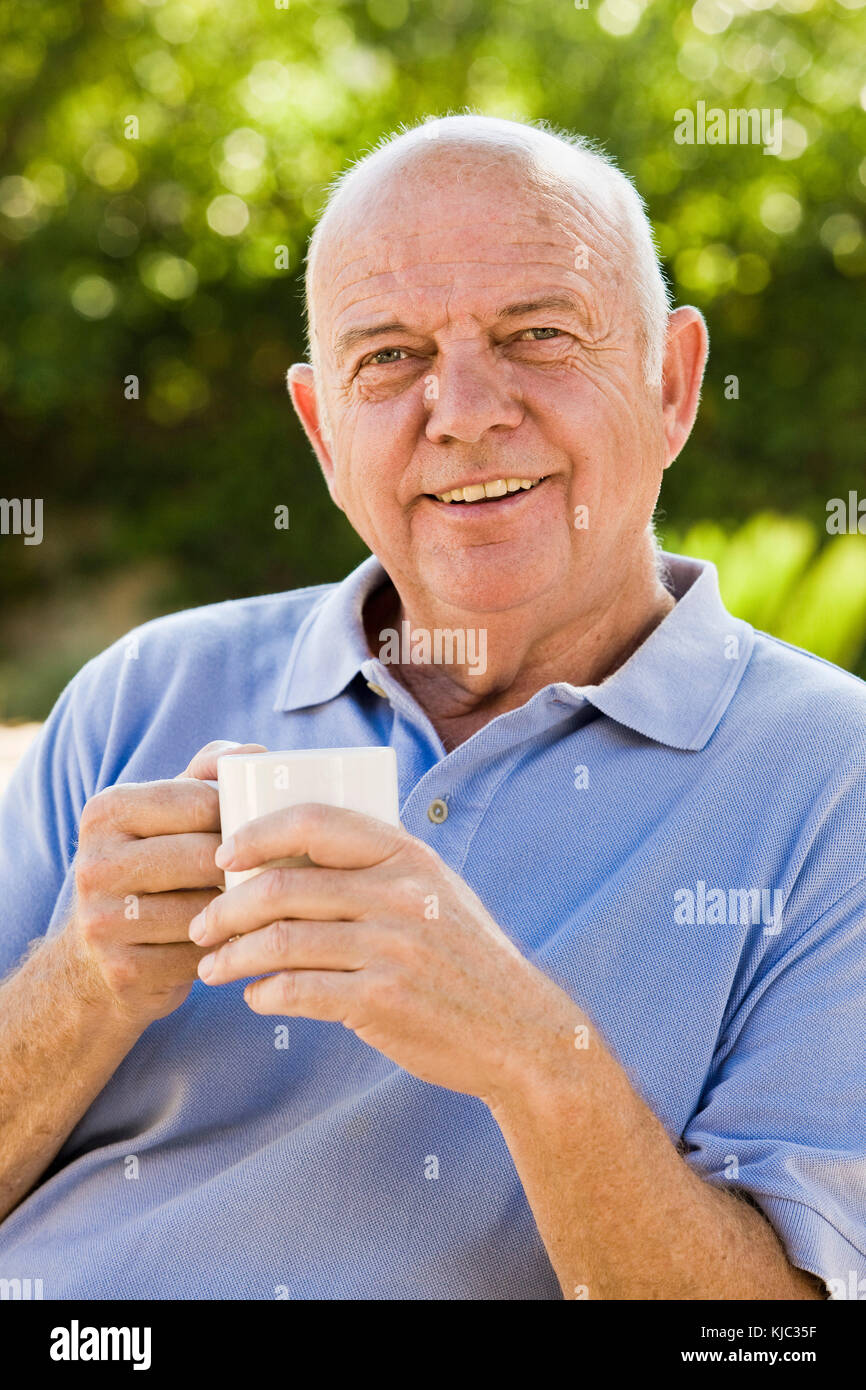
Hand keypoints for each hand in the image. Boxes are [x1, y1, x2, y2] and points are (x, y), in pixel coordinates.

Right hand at [67, 740, 265, 1028]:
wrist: (94, 962)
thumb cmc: (151, 870)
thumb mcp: (165, 815)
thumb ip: (207, 776)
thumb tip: (256, 753)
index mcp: (106, 811)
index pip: (200, 801)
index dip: (240, 817)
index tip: (260, 830)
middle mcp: (95, 863)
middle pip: (205, 856)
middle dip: (242, 867)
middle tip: (268, 872)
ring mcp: (103, 920)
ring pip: (206, 909)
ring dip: (238, 911)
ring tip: (253, 906)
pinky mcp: (123, 969)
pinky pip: (201, 954)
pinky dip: (224, 949)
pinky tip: (231, 942)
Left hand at [187, 804, 580, 1102]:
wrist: (518, 1032)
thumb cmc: (463, 958)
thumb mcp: (435, 891)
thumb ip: (376, 868)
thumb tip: (286, 853)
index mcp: (407, 855)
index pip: (315, 821)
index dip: (256, 833)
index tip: (224, 855)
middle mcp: (400, 895)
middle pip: (283, 886)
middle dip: (226, 908)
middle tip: (203, 926)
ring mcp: (393, 949)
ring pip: (281, 941)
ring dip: (232, 956)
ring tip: (213, 968)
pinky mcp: (382, 1002)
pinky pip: (299, 991)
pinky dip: (265, 993)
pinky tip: (257, 997)